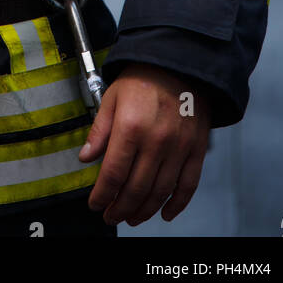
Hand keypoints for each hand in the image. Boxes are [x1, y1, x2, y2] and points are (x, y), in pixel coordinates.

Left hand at [79, 62, 211, 225]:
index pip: (113, 173)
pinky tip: (165, 214)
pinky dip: (177, 205)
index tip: (95, 204)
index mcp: (130, 127)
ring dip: (144, 211)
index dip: (102, 195)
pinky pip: (188, 186)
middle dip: (119, 208)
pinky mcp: (196, 150)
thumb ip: (99, 130)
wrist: (179, 64)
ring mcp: (178, 148)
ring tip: (131, 218)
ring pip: (160, 192)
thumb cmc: (143, 79)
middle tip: (111, 216)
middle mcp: (156, 142)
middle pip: (135, 189)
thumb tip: (86, 158)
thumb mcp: (112, 98)